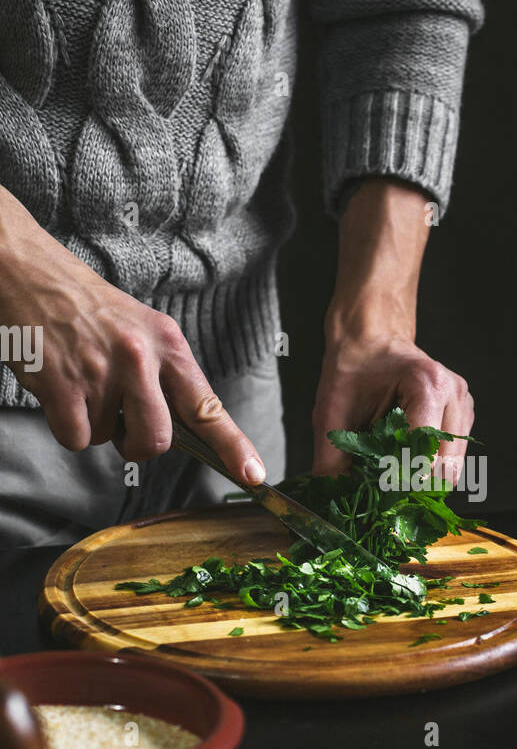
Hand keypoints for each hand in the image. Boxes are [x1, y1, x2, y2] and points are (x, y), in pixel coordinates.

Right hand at [0, 185, 265, 480]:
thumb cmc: (87, 308)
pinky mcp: (63, 384)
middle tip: (120, 421)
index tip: (254, 476)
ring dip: (94, 425)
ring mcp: (102, 370)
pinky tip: (60, 389)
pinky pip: (76, 439)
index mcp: (168, 343)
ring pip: (109, 440)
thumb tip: (178, 432)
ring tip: (82, 382)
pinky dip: (67, 427)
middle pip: (157, 440)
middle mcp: (141, 356)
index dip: (233, 446)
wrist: (30, 272)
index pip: (208, 405)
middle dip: (138, 445)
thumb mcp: (141, 330)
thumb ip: (165, 377)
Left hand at [313, 178, 474, 481]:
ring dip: (424, 480)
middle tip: (384, 495)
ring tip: (393, 480)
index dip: (404, 479)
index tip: (381, 494)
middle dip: (414, 486)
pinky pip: (453, 457)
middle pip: (444, 465)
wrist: (371, 335)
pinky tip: (406, 466)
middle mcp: (454, 393)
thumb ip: (330, 456)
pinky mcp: (462, 415)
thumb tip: (332, 499)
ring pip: (453, 467)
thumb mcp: (331, 408)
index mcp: (427, 384)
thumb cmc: (354, 364)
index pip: (426, 449)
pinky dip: (431, 470)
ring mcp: (463, 404)